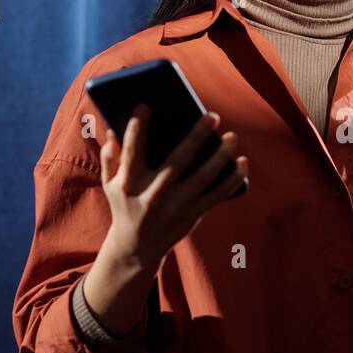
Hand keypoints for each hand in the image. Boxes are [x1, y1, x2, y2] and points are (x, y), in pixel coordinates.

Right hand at [98, 103, 247, 271]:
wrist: (137, 247)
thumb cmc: (124, 206)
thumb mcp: (109, 185)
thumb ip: (109, 159)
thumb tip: (112, 132)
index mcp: (129, 184)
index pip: (132, 151)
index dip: (136, 128)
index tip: (145, 105)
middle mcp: (153, 195)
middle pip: (177, 162)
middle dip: (196, 137)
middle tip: (212, 115)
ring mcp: (175, 207)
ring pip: (203, 178)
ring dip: (221, 156)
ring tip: (232, 137)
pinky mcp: (192, 215)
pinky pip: (216, 196)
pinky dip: (232, 180)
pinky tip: (242, 163)